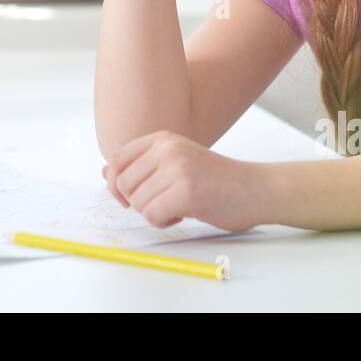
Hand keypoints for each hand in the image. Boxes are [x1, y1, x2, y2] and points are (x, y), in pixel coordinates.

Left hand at [100, 130, 265, 233]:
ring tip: (179, 206)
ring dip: (154, 213)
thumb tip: (105, 172)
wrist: (255, 188)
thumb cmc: (216, 180)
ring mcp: (177, 168)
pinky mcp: (185, 190)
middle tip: (164, 203)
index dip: (114, 184)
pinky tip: (185, 213)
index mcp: (163, 138)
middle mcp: (167, 148)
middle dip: (138, 202)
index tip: (128, 198)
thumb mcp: (177, 164)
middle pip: (123, 184)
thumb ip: (143, 166)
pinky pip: (152, 216)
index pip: (116, 158)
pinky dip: (165, 222)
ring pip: (138, 203)